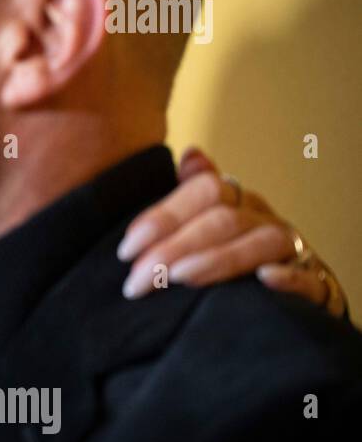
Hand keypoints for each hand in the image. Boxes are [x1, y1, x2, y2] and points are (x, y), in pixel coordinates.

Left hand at [116, 146, 348, 317]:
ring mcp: (291, 248)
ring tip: (179, 278)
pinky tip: (264, 281)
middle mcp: (263, 218)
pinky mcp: (314, 282)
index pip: (202, 192)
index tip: (126, 249)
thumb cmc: (233, 253)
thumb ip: (190, 194)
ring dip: (218, 260)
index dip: (162, 217)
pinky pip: (308, 277)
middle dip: (174, 249)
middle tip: (137, 280)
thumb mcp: (207, 222)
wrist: (289, 288)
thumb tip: (190, 153)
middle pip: (222, 220)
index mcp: (236, 199)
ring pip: (260, 244)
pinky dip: (288, 277)